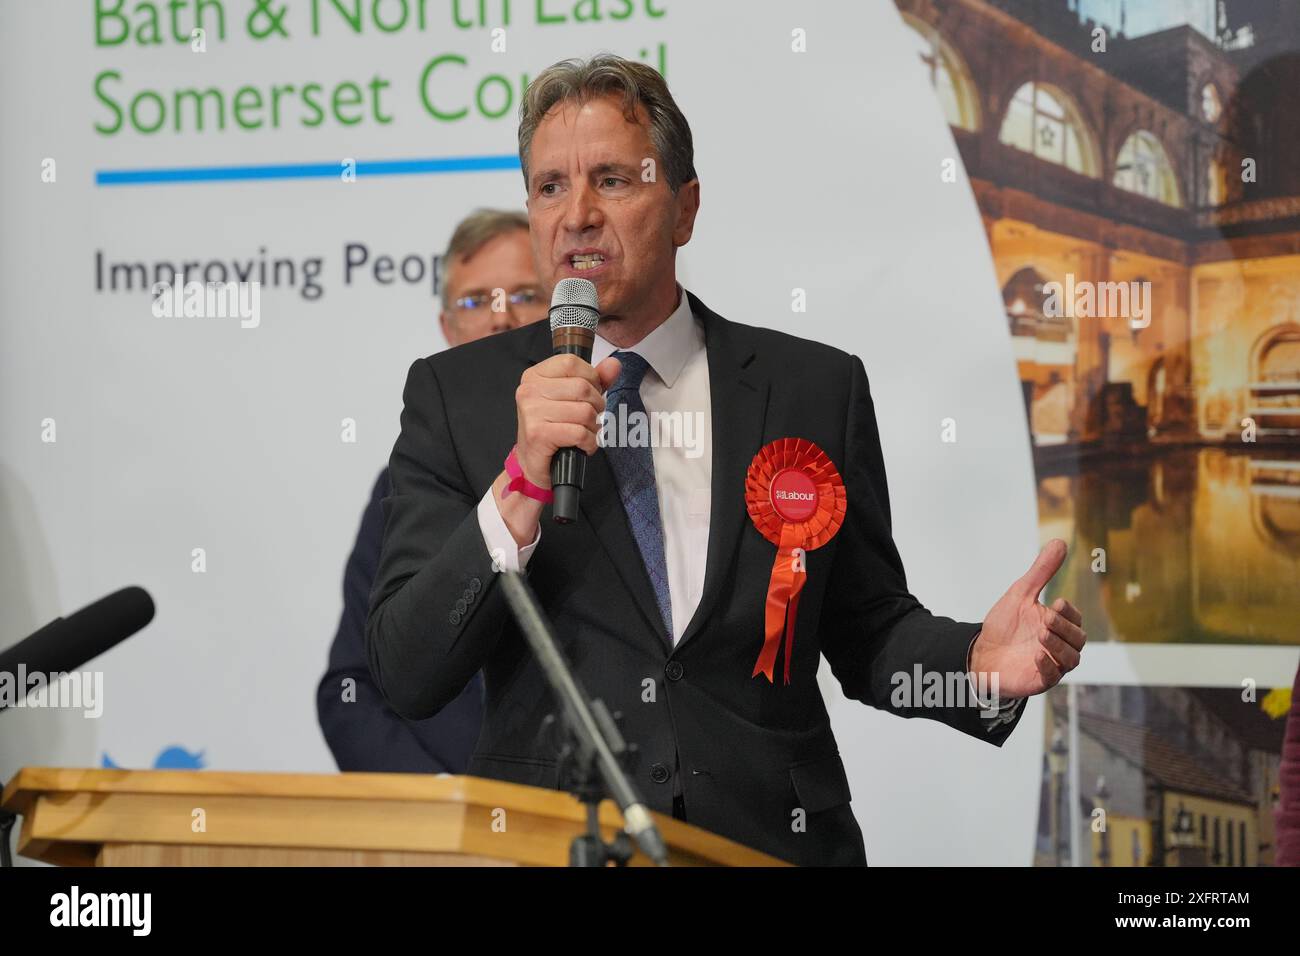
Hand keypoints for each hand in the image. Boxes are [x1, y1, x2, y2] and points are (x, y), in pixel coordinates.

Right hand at [513, 353, 622, 485]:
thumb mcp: (572, 399)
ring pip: (584, 412)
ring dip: (593, 427)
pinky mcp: (539, 434)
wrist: (533, 462)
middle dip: (596, 406)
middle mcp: (530, 391)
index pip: (571, 362)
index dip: (591, 378)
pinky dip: (589, 442)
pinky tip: (582, 445)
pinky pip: (580, 433)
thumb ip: (594, 380)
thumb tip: (614, 365)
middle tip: (589, 418)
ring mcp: (532, 412)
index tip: (589, 393)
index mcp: (535, 376)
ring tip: (583, 432)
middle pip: (582, 388)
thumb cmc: (552, 428)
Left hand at [971, 539, 1084, 698]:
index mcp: (1058, 625)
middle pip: (1078, 639)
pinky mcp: (1040, 680)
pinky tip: (1037, 655)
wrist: (982, 653)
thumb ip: (1041, 572)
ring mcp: (1052, 664)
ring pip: (1071, 658)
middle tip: (1046, 618)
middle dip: (1065, 627)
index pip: (1076, 619)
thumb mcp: (1021, 594)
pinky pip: (1053, 676)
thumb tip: (1060, 541)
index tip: (1055, 602)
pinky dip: (1048, 665)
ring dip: (1059, 645)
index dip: (1069, 611)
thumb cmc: (1005, 625)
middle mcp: (1060, 645)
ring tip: (1041, 633)